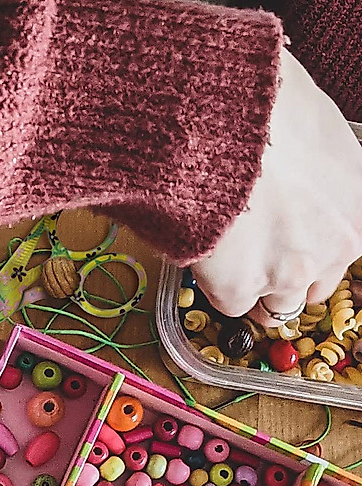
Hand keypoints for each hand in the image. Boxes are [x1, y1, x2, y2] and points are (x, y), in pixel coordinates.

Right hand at [193, 48, 361, 320]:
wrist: (226, 119)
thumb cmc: (273, 110)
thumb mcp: (323, 138)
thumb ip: (323, 182)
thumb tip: (300, 192)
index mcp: (361, 210)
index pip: (343, 255)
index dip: (312, 251)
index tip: (288, 245)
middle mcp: (337, 248)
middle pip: (312, 289)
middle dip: (287, 276)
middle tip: (254, 253)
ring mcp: (289, 274)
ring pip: (273, 306)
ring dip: (253, 285)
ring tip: (227, 253)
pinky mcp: (240, 288)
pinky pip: (230, 303)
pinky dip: (217, 284)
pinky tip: (208, 250)